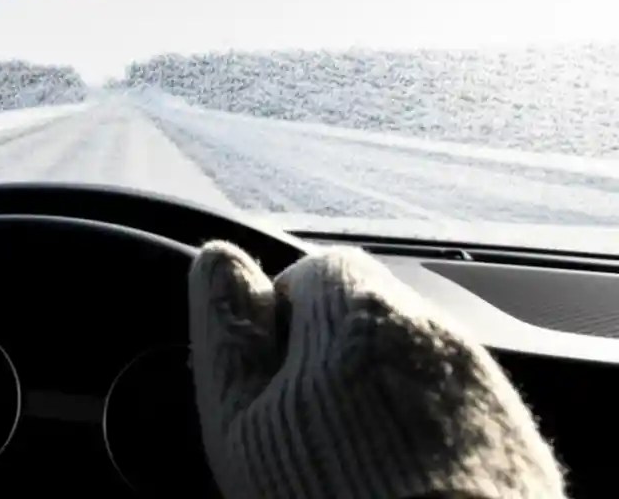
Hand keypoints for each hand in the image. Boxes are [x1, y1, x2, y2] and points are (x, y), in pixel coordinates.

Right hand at [188, 241, 563, 498]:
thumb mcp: (242, 423)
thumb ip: (230, 333)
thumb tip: (218, 257)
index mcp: (361, 313)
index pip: (316, 270)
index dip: (281, 321)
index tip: (269, 384)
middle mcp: (433, 332)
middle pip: (368, 316)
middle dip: (334, 357)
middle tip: (305, 429)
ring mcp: (482, 383)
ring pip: (410, 363)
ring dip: (381, 393)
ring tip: (356, 462)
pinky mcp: (515, 435)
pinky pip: (451, 407)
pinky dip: (423, 430)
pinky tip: (404, 480)